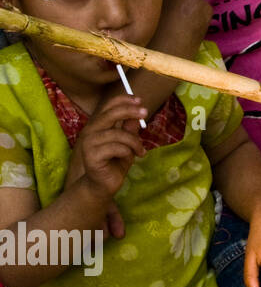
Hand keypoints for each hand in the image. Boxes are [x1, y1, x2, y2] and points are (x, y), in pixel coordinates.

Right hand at [66, 94, 145, 236]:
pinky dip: (128, 152)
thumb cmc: (115, 163)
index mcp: (98, 127)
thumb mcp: (127, 143)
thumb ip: (129, 129)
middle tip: (145, 113)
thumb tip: (138, 113)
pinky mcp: (91, 156)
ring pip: (117, 134)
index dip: (123, 100)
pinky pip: (116, 148)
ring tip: (140, 151)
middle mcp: (90, 132)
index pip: (107, 107)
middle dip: (129, 111)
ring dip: (134, 142)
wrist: (103, 186)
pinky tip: (132, 158)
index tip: (140, 100)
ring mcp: (89, 144)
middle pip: (109, 115)